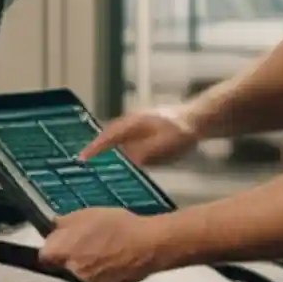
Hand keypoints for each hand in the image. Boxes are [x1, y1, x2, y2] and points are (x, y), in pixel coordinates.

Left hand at [38, 207, 171, 281]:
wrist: (148, 244)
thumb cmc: (118, 225)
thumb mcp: (87, 213)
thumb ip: (64, 222)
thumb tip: (54, 226)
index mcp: (63, 251)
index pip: (44, 256)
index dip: (52, 247)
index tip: (59, 241)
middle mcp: (72, 272)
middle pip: (62, 265)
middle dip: (70, 255)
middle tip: (86, 242)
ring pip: (80, 274)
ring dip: (86, 264)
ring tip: (104, 249)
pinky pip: (96, 281)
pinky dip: (101, 272)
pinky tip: (114, 259)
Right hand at [79, 109, 198, 165]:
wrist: (201, 118)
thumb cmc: (183, 132)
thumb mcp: (164, 147)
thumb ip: (144, 154)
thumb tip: (127, 161)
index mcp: (133, 123)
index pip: (107, 136)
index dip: (94, 148)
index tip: (81, 159)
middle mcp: (133, 120)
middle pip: (109, 135)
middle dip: (97, 147)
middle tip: (84, 161)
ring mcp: (140, 122)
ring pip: (118, 136)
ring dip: (108, 148)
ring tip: (99, 163)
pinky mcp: (148, 127)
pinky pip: (129, 139)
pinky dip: (121, 148)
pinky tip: (124, 160)